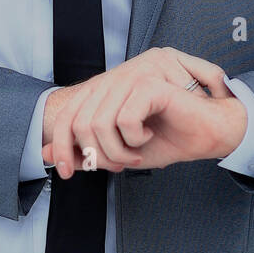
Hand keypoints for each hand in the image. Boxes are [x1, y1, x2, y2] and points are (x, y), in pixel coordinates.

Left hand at [41, 46, 247, 177]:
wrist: (207, 134)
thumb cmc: (167, 139)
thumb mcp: (117, 152)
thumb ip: (83, 150)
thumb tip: (45, 153)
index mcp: (102, 93)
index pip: (66, 118)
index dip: (61, 147)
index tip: (67, 174)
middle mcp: (111, 81)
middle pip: (79, 125)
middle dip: (99, 156)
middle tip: (123, 164)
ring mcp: (129, 78)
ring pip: (99, 124)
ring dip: (118, 150)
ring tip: (138, 151)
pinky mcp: (148, 83)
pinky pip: (124, 119)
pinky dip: (135, 138)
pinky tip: (151, 133)